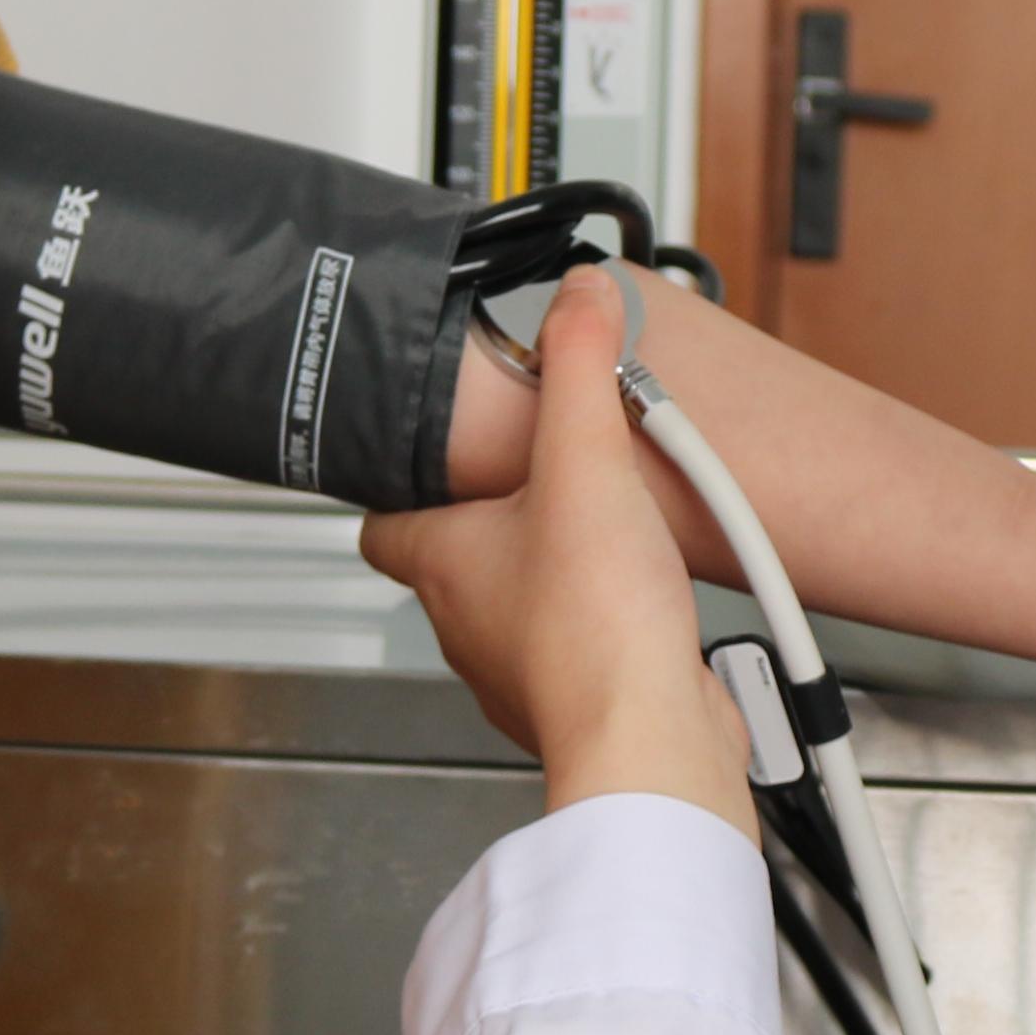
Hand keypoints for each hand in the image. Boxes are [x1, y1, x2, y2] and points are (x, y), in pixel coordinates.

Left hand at [360, 277, 758, 831]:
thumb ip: (579, 367)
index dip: (404, 486)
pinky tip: (644, 599)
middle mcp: (469, 626)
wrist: (652, 739)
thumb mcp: (585, 462)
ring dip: (553, 572)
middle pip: (456, 562)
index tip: (433, 456)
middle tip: (542, 480)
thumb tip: (576, 295)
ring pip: (517, 608)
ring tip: (602, 532)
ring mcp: (520, 671)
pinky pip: (578, 648)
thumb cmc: (594, 626)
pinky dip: (603, 621)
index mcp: (443, 565)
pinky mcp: (578, 699)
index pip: (383, 523)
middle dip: (497, 521)